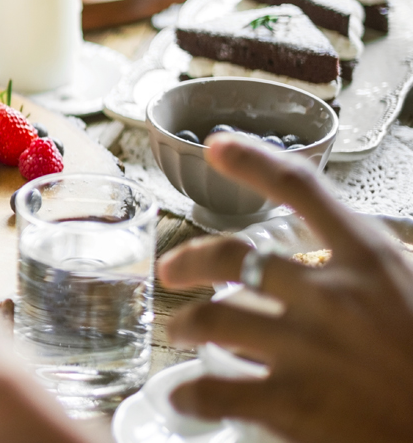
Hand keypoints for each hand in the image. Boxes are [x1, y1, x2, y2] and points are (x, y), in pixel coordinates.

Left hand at [159, 135, 412, 442]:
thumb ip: (375, 267)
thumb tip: (342, 255)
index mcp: (368, 262)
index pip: (302, 189)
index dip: (252, 161)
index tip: (217, 147)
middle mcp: (329, 296)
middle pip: (231, 256)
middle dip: (190, 259)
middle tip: (172, 268)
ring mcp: (305, 347)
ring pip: (213, 318)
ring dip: (186, 324)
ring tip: (180, 330)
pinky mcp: (293, 401)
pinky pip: (218, 390)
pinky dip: (192, 394)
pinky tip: (184, 396)